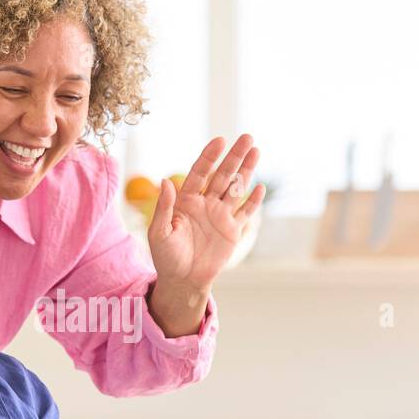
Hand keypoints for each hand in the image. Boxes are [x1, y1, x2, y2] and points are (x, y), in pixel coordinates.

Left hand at [147, 134, 265, 305]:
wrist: (182, 280)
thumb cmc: (166, 257)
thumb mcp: (159, 233)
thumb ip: (164, 207)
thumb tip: (165, 181)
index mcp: (186, 200)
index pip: (200, 173)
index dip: (209, 157)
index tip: (219, 141)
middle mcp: (205, 204)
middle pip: (222, 175)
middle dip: (234, 157)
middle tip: (247, 137)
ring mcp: (221, 216)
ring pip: (236, 189)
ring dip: (246, 171)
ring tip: (256, 151)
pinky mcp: (232, 231)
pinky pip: (244, 213)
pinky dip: (253, 202)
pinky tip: (259, 187)